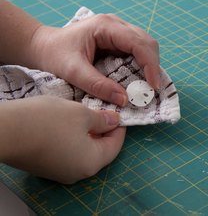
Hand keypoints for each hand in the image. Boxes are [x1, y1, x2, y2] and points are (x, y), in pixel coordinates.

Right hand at [0, 96, 125, 183]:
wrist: (6, 130)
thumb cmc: (47, 121)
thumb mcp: (82, 114)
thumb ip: (103, 120)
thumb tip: (115, 121)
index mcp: (91, 163)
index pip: (115, 145)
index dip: (119, 127)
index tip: (118, 112)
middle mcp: (78, 173)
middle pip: (100, 150)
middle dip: (103, 130)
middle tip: (102, 111)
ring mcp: (61, 172)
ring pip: (84, 151)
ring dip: (88, 133)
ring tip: (86, 114)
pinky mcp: (47, 167)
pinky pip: (69, 153)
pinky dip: (74, 139)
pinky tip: (69, 123)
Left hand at [30, 14, 159, 106]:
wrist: (43, 46)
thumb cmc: (54, 54)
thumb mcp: (73, 72)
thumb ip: (98, 85)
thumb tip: (124, 100)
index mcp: (106, 26)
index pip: (138, 43)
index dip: (150, 64)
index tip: (153, 86)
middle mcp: (116, 25)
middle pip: (147, 42)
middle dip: (153, 65)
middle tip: (152, 88)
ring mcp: (118, 30)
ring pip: (145, 45)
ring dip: (150, 65)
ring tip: (147, 85)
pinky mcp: (118, 39)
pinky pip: (138, 50)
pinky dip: (142, 65)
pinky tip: (139, 78)